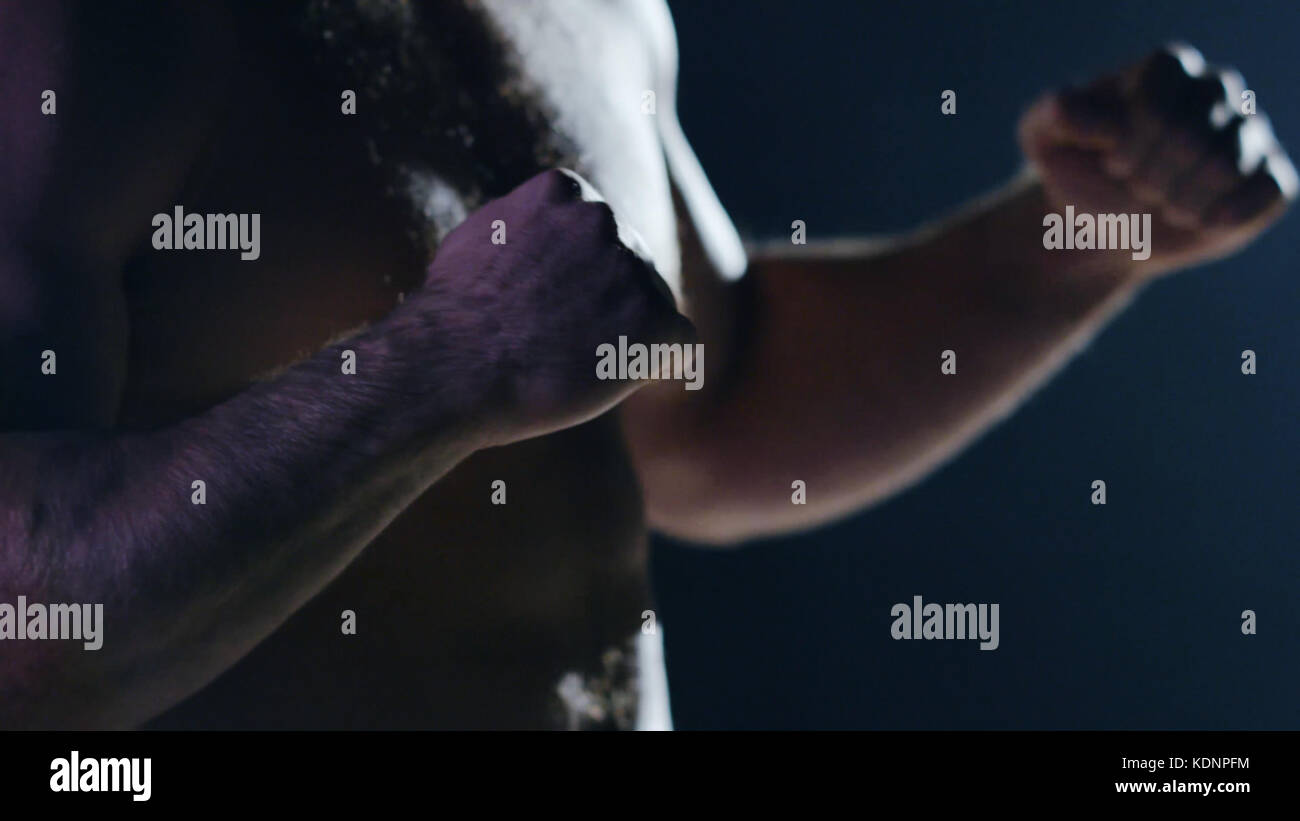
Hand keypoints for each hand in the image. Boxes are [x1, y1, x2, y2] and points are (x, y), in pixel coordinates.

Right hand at [417, 168, 692, 443]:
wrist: (455, 367)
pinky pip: (680, 347)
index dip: (583, 278)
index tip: (555, 308)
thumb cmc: (454, 315)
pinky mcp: (655, 320)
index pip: (598, 233)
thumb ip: (526, 224)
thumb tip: (541, 225)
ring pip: (654, 306)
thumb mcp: (479, 238)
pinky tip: (622, 380)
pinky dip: (660, 367)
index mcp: (563, 191)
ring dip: (627, 336)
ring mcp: (631, 267)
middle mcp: (603, 219)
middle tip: (564, 344)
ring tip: (576, 365)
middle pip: (631, 266)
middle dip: (609, 304)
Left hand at [1018, 43, 1295, 277]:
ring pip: (1228, 166)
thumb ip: (1055, 114)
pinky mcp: (1269, 180)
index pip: (1158, 102)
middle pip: (1191, 136)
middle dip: (1148, 178)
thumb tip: (1083, 113)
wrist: (1100, 224)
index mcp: (1167, 70)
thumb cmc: (1076, 171)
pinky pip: (1269, 192)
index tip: (1112, 162)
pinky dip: (1222, 217)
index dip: (1129, 146)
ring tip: (1161, 203)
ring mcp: (1248, 133)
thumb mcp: (1043, 137)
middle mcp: (1217, 91)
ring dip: (1178, 201)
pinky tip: (1195, 220)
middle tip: (1135, 187)